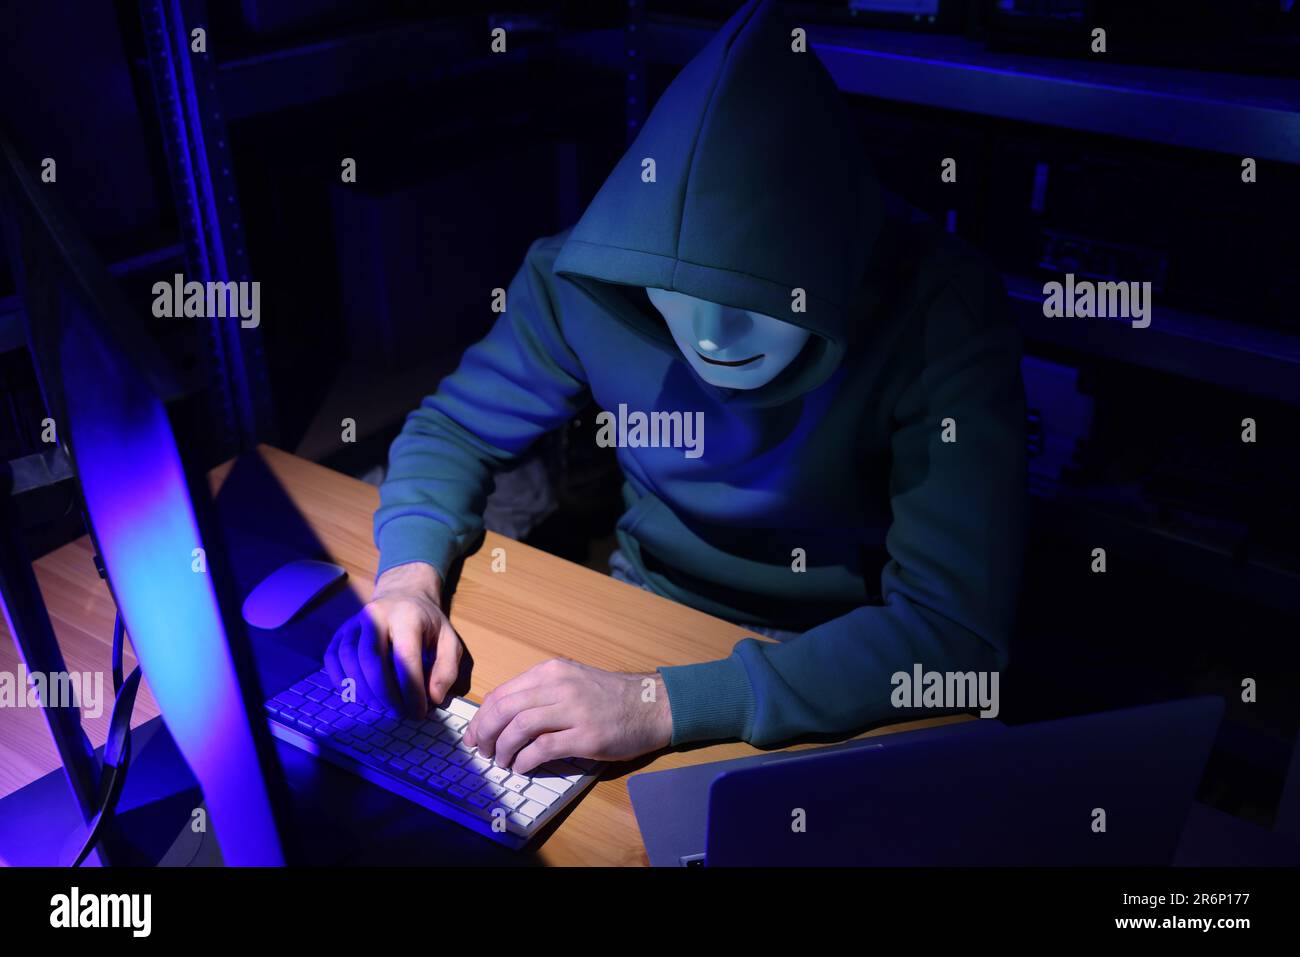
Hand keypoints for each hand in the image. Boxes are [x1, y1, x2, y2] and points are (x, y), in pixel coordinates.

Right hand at [324, 562, 461, 719]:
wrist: (403, 593)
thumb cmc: (427, 622)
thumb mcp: (449, 639)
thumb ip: (447, 668)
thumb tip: (434, 698)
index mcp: (407, 616)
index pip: (405, 656)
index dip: (411, 689)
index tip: (418, 712)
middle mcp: (376, 615)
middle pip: (371, 658)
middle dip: (384, 692)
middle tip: (397, 713)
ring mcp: (355, 621)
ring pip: (349, 658)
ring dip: (362, 689)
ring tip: (379, 707)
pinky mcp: (341, 630)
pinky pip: (332, 657)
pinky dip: (341, 679)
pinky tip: (357, 695)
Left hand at [462, 659, 672, 774]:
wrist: (652, 705)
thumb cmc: (610, 697)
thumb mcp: (572, 681)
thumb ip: (541, 693)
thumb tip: (503, 716)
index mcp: (551, 672)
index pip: (502, 693)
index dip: (481, 717)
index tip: (474, 735)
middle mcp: (559, 686)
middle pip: (504, 710)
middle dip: (484, 734)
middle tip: (482, 751)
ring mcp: (573, 710)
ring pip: (519, 728)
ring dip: (503, 749)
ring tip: (502, 762)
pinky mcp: (585, 736)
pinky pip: (542, 749)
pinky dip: (525, 761)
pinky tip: (522, 767)